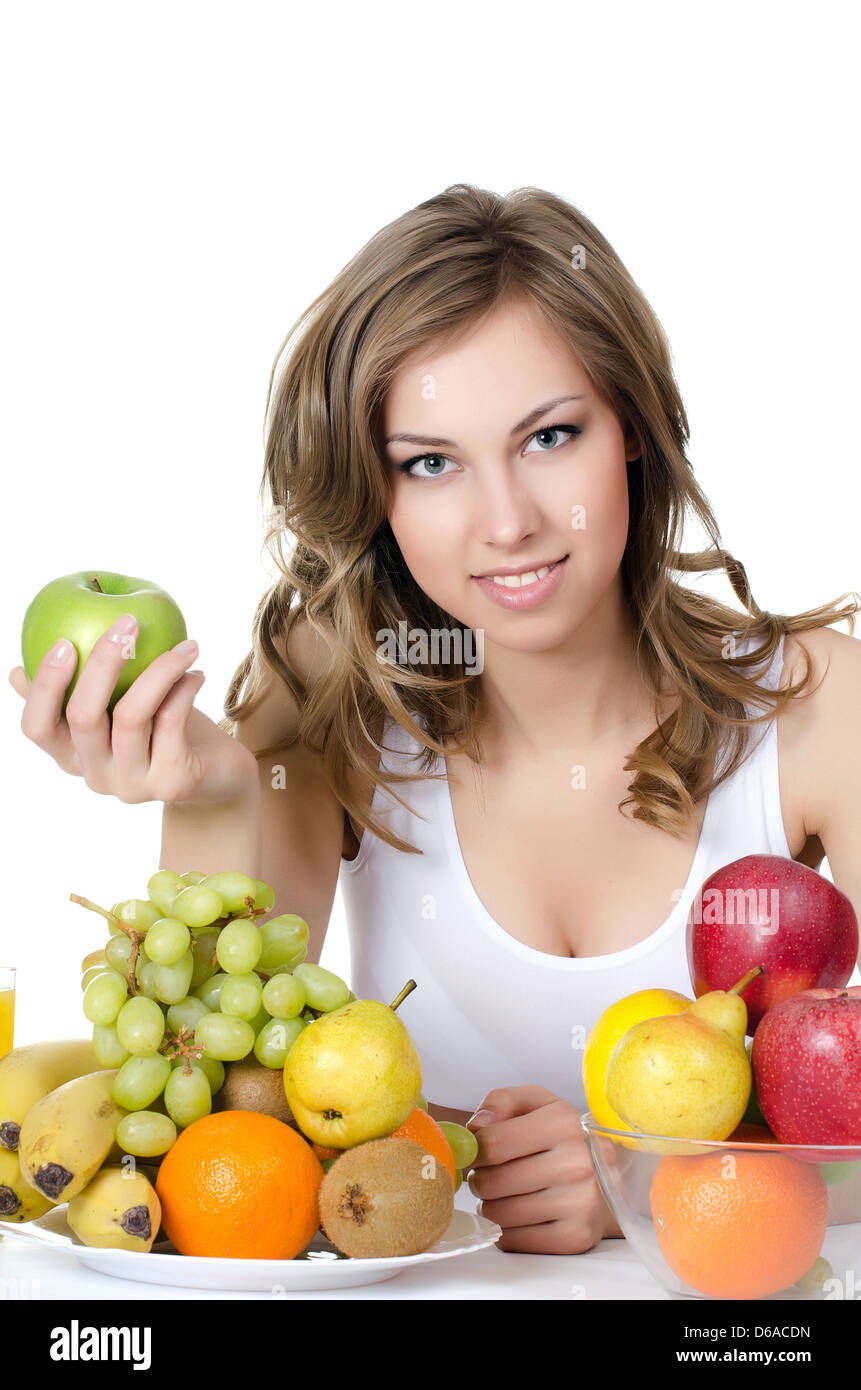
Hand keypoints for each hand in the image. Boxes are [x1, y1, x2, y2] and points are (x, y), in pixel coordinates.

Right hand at [9, 616, 257, 806]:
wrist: (218, 775)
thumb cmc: (162, 730)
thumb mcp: (118, 708)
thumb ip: (79, 692)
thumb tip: (16, 672)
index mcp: (72, 755)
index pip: (37, 727)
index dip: (43, 686)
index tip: (65, 642)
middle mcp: (96, 776)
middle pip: (82, 717)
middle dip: (102, 662)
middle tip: (128, 623)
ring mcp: (132, 785)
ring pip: (131, 716)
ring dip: (160, 669)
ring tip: (186, 646)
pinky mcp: (171, 782)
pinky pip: (171, 720)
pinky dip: (184, 688)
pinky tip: (197, 672)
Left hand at [466, 1084, 621, 1253]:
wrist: (611, 1179)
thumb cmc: (564, 1138)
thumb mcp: (539, 1104)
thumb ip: (502, 1100)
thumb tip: (476, 1126)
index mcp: (563, 1123)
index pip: (492, 1143)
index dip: (476, 1150)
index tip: (482, 1152)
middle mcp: (576, 1164)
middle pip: (491, 1182)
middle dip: (481, 1179)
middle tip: (492, 1175)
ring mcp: (579, 1204)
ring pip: (498, 1214)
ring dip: (491, 1205)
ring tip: (506, 1194)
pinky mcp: (576, 1237)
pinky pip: (513, 1241)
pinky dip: (507, 1230)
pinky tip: (520, 1214)